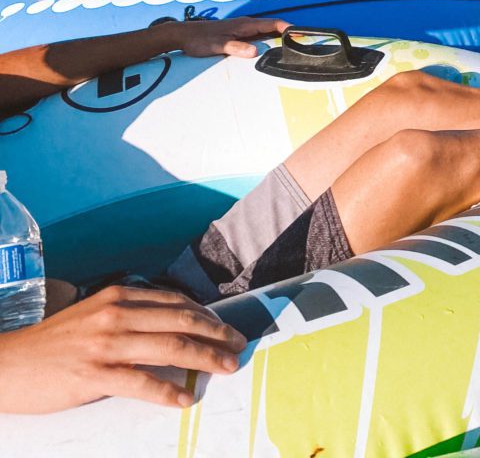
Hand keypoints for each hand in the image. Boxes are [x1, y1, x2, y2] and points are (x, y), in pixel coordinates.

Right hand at [0, 285, 245, 413]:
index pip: (175, 302)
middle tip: (237, 345)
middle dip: (216, 334)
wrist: (5, 364)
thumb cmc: (52, 344)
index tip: (225, 327)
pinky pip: (142, 383)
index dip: (207, 315)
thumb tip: (171, 327)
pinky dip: (168, 391)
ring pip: (170, 347)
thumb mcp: (92, 316)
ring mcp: (106, 345)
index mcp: (118, 298)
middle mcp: (116, 315)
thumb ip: (129, 316)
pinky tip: (185, 399)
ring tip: (226, 367)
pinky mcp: (94, 375)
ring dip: (205, 358)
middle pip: (181, 321)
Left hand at [157, 17, 290, 58]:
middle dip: (288, 32)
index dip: (288, 28)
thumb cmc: (199, 40)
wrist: (182, 34)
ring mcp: (241, 28)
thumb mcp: (218, 45)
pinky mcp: (237, 33)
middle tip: (302, 42)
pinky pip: (258, 34)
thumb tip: (256, 52)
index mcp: (245, 25)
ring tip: (291, 46)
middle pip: (272, 26)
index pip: (272, 23)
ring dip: (278, 36)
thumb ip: (237, 48)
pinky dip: (268, 39)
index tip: (302, 34)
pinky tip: (269, 48)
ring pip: (265, 30)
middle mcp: (246, 24)